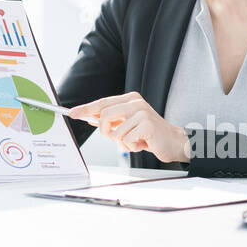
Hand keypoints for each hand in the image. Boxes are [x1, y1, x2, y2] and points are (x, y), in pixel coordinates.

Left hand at [68, 92, 189, 163]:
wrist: (173, 142)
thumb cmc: (150, 134)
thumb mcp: (128, 125)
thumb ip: (112, 121)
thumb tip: (90, 119)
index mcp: (130, 99)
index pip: (102, 102)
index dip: (86, 109)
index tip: (72, 113)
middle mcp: (135, 102)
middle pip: (104, 115)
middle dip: (105, 132)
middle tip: (115, 138)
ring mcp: (142, 112)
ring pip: (115, 131)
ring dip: (122, 143)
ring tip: (135, 141)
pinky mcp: (147, 124)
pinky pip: (126, 140)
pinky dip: (131, 147)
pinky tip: (142, 144)